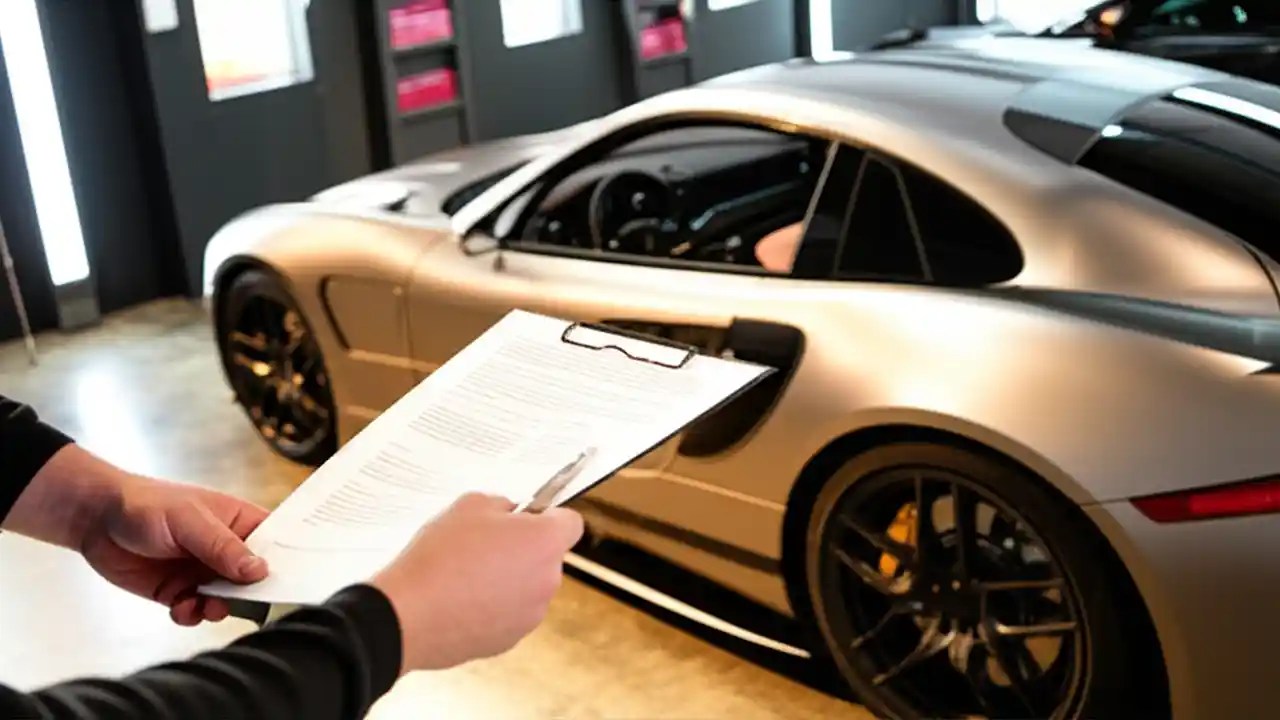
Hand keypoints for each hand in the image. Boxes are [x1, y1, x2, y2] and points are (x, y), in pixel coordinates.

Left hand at [80, 475, 269, 625]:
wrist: (95, 520)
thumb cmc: (147, 505)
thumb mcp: (189, 521)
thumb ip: (223, 547)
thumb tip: (260, 570)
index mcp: (240, 522)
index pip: (277, 543)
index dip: (287, 562)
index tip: (290, 583)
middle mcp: (227, 550)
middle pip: (255, 579)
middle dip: (250, 594)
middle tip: (239, 601)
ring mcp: (204, 572)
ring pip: (228, 600)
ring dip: (219, 608)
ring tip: (204, 606)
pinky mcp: (180, 591)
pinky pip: (198, 611)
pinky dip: (192, 615)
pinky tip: (181, 608)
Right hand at [370, 493, 583, 672]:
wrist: (409, 615)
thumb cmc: (440, 556)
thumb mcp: (469, 505)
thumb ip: (501, 505)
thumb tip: (510, 516)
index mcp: (544, 542)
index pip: (571, 523)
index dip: (549, 516)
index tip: (526, 517)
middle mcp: (548, 580)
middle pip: (547, 556)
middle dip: (523, 548)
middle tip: (485, 544)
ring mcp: (531, 614)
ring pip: (528, 586)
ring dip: (509, 579)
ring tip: (467, 575)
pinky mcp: (510, 640)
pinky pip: (510, 613)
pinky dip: (494, 606)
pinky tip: (461, 600)